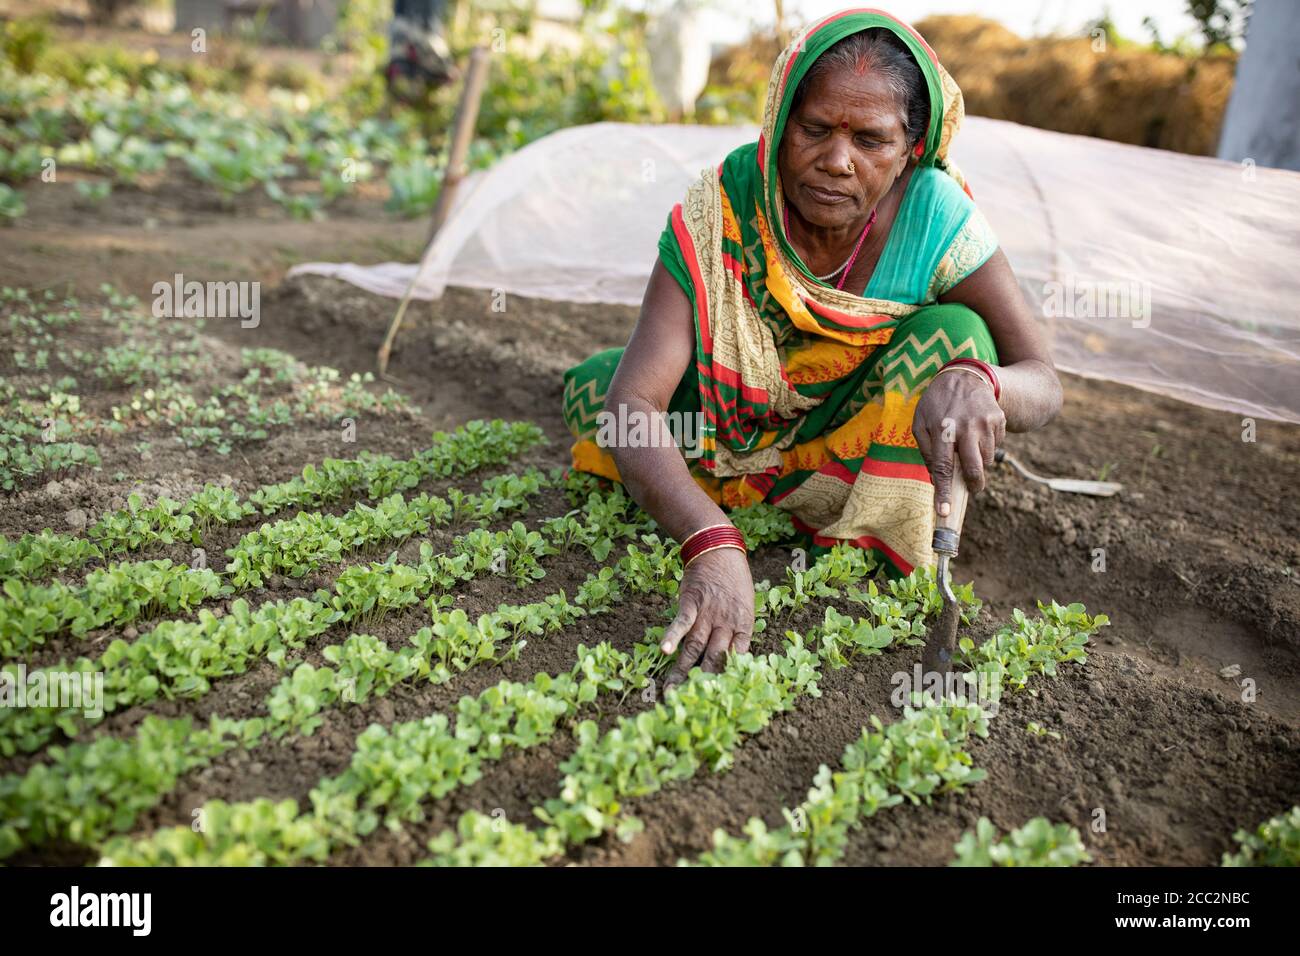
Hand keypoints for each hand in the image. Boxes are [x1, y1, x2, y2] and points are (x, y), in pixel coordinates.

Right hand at [660, 546, 754, 688]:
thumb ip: (738, 632)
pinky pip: (681, 624)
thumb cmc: (734, 581)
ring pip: (695, 647)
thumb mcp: (745, 606)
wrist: (719, 549)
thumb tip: (733, 659)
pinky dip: (672, 637)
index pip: (738, 659)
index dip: (728, 679)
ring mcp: (708, 614)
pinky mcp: (691, 603)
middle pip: (715, 658)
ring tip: (671, 691)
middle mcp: (726, 624)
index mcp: (744, 627)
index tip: (721, 699)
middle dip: (704, 683)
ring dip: (682, 670)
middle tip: (694, 705)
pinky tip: (664, 652)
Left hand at [913, 368, 1004, 513]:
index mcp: (942, 430)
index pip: (943, 468)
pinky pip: (996, 446)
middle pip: (974, 469)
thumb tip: (936, 479)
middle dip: (973, 484)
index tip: (945, 512)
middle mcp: (966, 428)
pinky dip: (987, 447)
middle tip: (971, 488)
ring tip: (968, 444)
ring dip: (978, 461)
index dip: (944, 492)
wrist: (964, 376)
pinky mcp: (999, 420)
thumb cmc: (936, 405)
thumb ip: (927, 451)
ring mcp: (986, 423)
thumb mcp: (921, 424)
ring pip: (987, 460)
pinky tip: (977, 432)